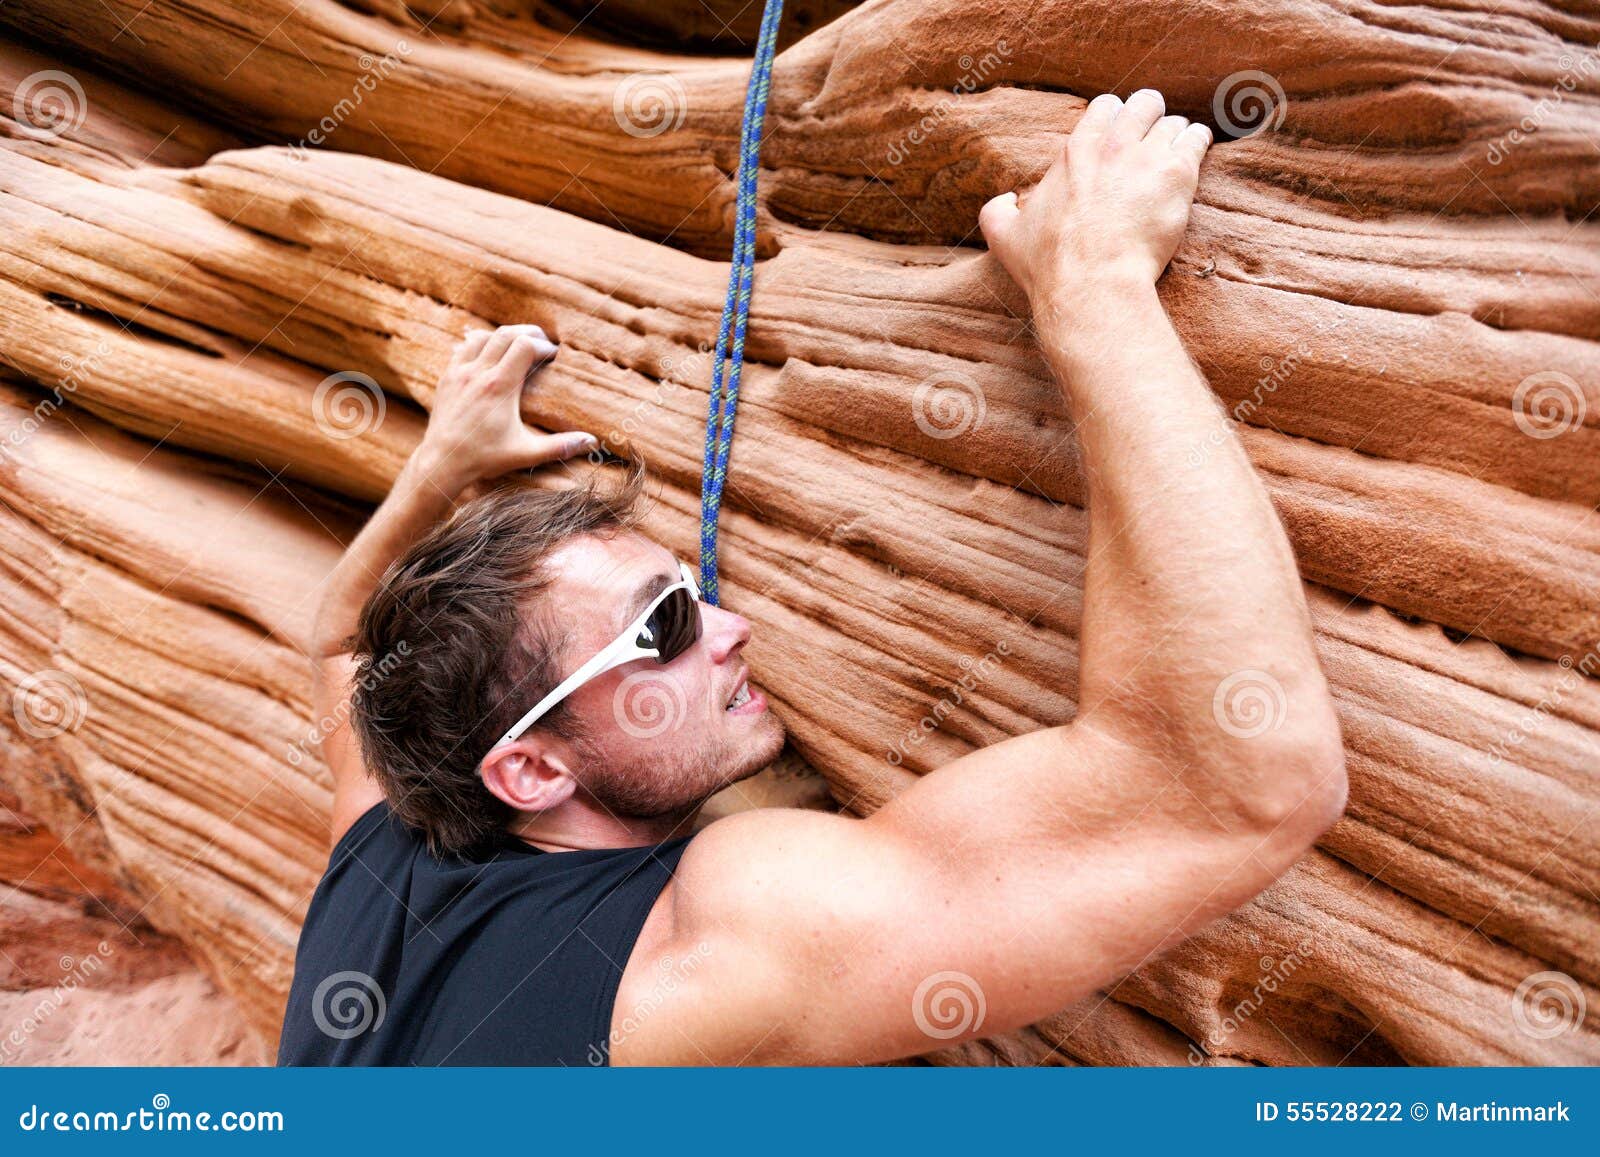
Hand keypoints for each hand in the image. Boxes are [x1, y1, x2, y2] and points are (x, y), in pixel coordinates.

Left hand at [416, 324, 595, 491]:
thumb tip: (591, 441)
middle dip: (528, 334)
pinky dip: (481, 344)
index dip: (544, 346)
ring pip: (483, 336)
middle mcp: (478, 373)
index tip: (554, 357)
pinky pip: (464, 348)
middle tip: (543, 344)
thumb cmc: (484, 458)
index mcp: (499, 386)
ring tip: (519, 345)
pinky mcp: (447, 377)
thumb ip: (560, 446)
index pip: (525, 346)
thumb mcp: (525, 453)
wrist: (441, 462)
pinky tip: (490, 354)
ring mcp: (459, 372)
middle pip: (506, 334)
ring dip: (504, 335)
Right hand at [979, 90, 1210, 314]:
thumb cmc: (1050, 263)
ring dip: (1176, 137)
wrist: (1091, 282)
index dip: (1116, 118)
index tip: (1120, 135)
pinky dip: (1198, 145)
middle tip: (1153, 140)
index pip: (1105, 107)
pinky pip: (1198, 139)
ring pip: (1175, 123)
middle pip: (1145, 103)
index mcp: (1076, 149)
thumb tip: (1005, 200)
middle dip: (1151, 118)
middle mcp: (1113, 144)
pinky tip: (1194, 157)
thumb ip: (997, 211)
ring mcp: (1147, 156)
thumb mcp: (1005, 236)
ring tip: (1175, 156)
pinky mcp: (1178, 174)